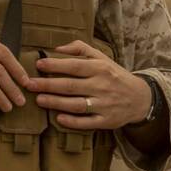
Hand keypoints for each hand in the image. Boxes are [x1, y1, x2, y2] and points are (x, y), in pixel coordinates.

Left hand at [27, 40, 151, 128]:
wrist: (140, 98)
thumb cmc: (114, 75)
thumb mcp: (101, 58)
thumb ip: (80, 49)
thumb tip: (56, 48)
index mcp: (100, 69)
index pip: (75, 66)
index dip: (55, 65)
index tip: (38, 65)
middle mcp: (103, 86)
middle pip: (71, 86)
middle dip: (48, 85)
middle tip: (29, 85)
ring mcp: (105, 105)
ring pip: (77, 104)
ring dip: (56, 103)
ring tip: (39, 100)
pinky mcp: (107, 121)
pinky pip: (88, 122)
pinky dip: (73, 121)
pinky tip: (58, 118)